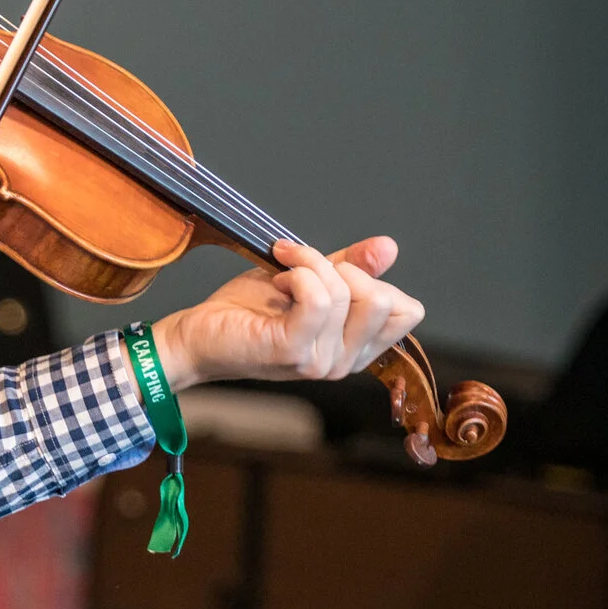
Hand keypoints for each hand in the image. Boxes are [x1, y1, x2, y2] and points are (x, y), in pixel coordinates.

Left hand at [153, 237, 421, 389]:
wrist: (199, 335)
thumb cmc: (248, 311)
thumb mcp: (308, 280)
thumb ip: (350, 266)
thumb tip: (388, 246)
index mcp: (354, 349)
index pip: (408, 312)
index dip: (376, 280)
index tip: (334, 271)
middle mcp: (344, 362)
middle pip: (385, 301)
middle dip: (346, 268)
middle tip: (305, 269)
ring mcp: (321, 362)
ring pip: (346, 293)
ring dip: (311, 264)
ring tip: (283, 272)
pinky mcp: (293, 352)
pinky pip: (319, 299)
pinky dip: (300, 273)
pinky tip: (278, 277)